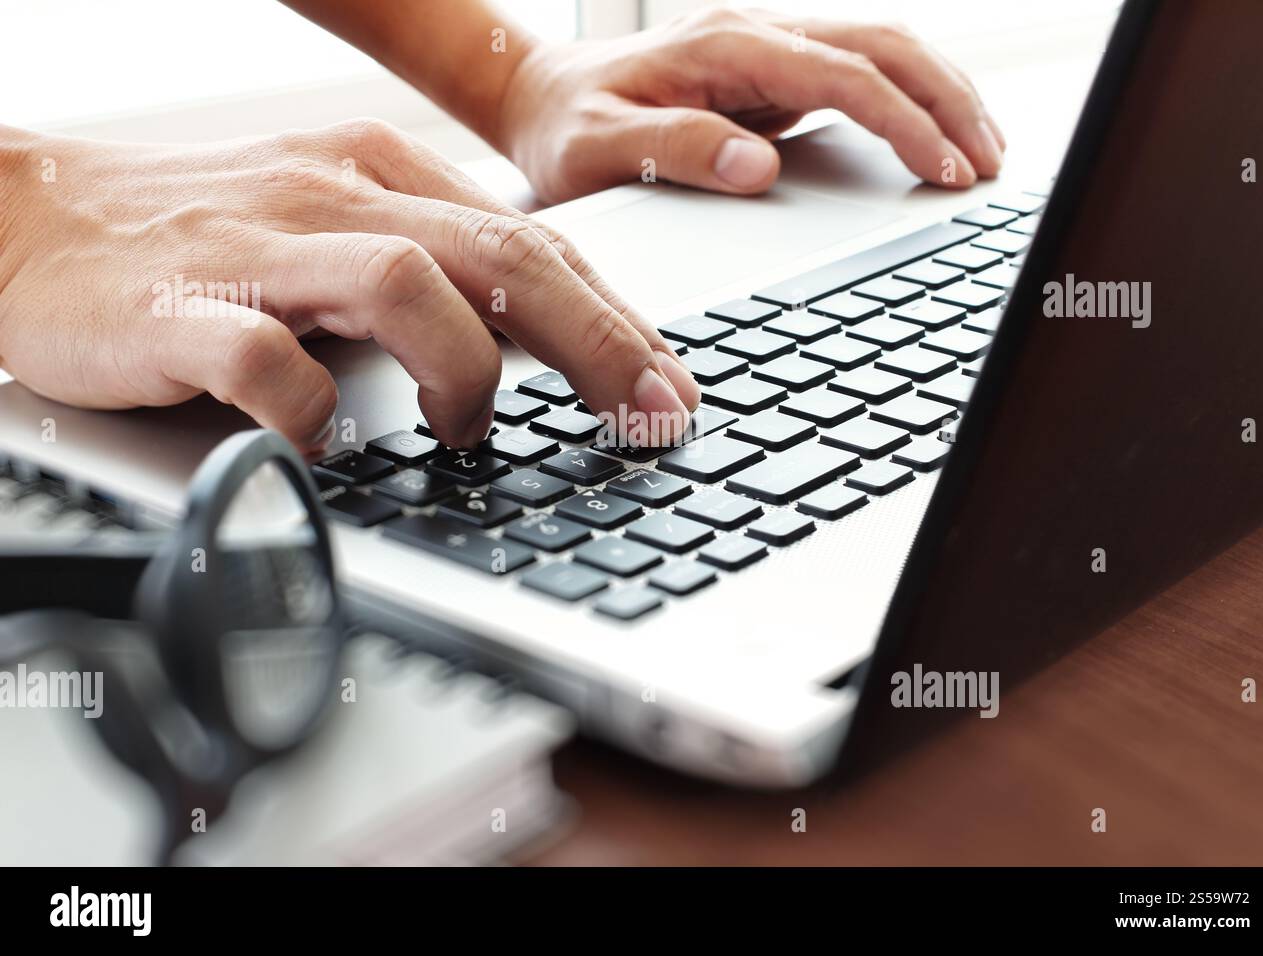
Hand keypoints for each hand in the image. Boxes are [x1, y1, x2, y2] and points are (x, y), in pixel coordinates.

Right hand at [0, 120, 698, 452]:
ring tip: (468, 429)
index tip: (669, 386)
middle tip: (648, 415)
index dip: (616, 317)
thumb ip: (433, 275)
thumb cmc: (206, 240)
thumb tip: (540, 350)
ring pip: (402, 283)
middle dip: (596, 341)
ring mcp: (257, 247)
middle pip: (500, 253)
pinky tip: (333, 445)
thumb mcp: (339, 229)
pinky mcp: (178, 307)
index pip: (532, 238)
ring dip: (463, 370)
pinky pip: (264, 357)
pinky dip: (314, 410)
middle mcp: (334, 195)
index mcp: (382, 173)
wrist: (33, 221)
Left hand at [498, 7, 1004, 203]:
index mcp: (724, 49)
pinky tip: (931, 135)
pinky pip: (858, 75)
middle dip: (948, 101)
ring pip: (881, 52)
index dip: (904, 122)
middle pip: (883, 46)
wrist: (537, 95)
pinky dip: (908, 101)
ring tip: (983, 150)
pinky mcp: (769, 75)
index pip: (843, 76)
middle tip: (990, 165)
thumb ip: (676, 152)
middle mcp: (756, 36)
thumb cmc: (565, 128)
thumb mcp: (599, 150)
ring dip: (940, 94)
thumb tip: (761, 167)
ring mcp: (767, 52)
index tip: (945, 169)